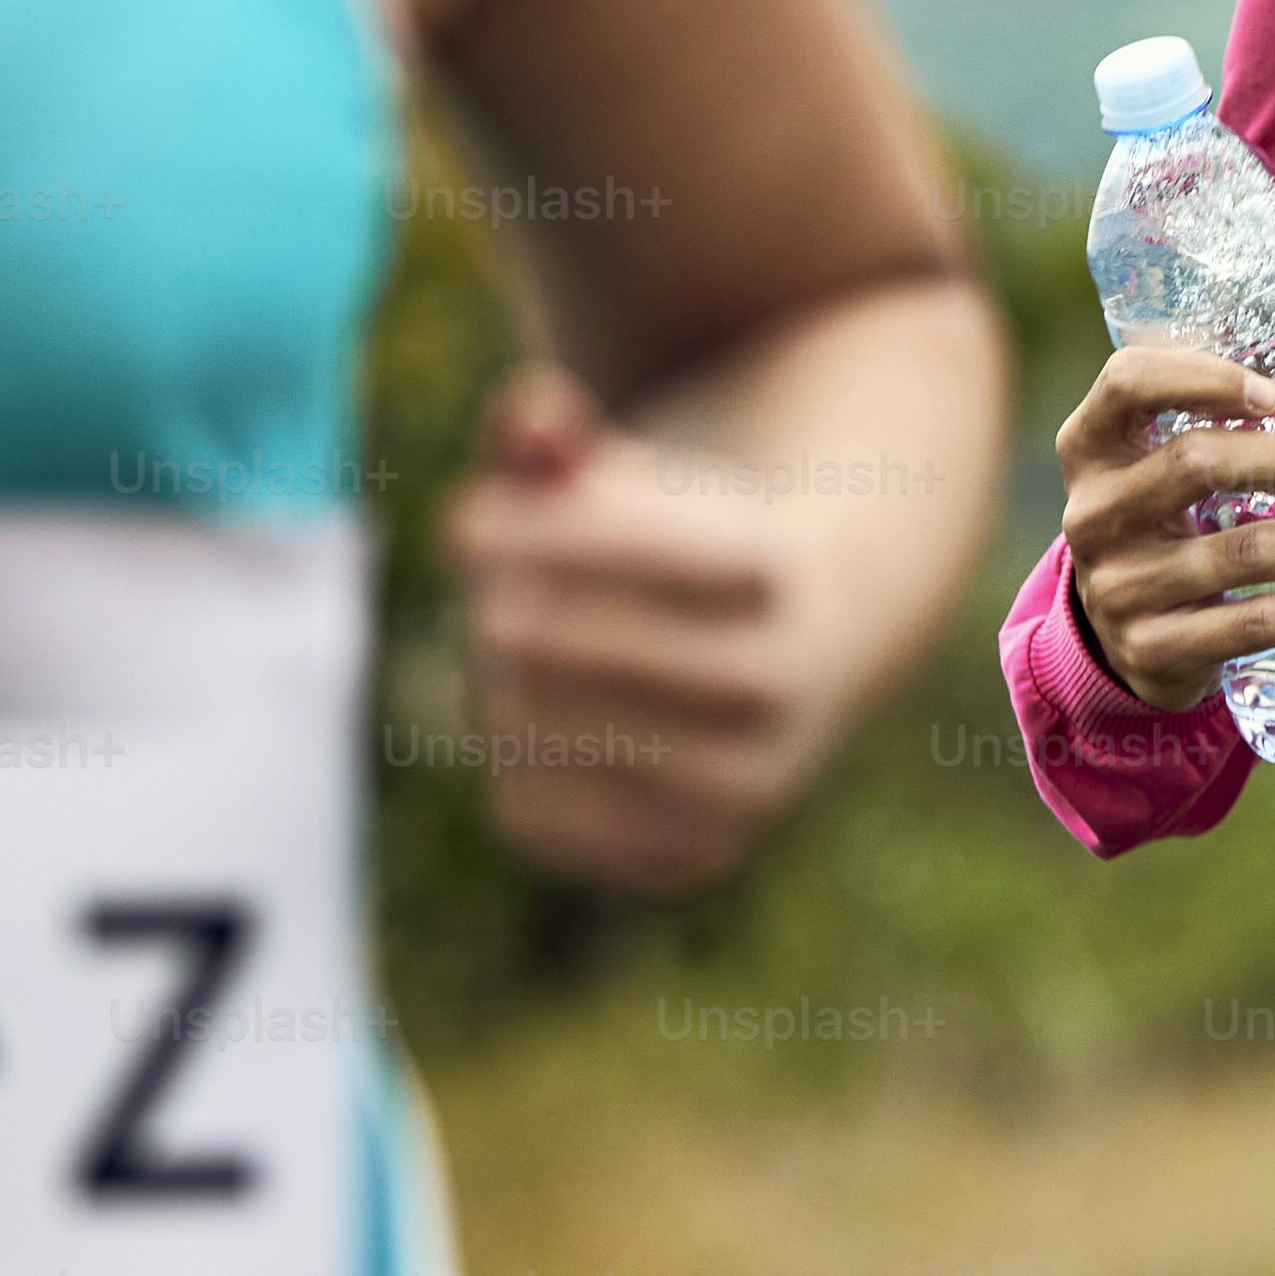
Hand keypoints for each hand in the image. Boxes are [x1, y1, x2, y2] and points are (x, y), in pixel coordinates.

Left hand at [446, 362, 896, 892]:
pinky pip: (534, 809)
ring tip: (523, 657)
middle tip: (487, 597)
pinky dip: (514, 760)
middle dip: (504, 605)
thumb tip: (527, 423)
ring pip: (540, 729)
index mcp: (782, 570)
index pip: (641, 547)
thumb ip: (556, 437)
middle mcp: (780, 687)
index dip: (535, 528)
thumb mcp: (629, 476)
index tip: (460, 522)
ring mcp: (745, 784)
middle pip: (569, 642)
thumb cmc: (685, 544)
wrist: (813, 644)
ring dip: (502, 681)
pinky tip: (549, 722)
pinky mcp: (692, 852)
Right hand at [1051, 345, 1274, 715]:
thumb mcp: (1153, 464)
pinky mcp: (1151, 647)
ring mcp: (1116, 587)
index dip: (1202, 377)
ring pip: (1242, 551)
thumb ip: (1200, 416)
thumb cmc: (1160, 521)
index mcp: (1089, 448)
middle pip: (1195, 463)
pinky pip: (1250, 623)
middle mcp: (1091, 513)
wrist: (1123, 636)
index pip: (1128, 382)